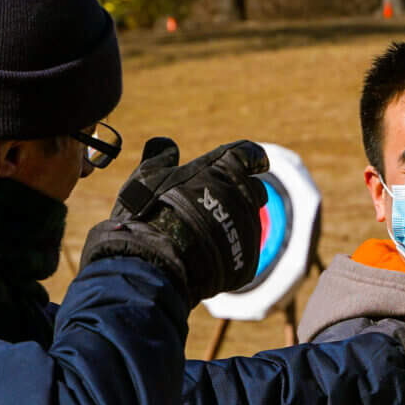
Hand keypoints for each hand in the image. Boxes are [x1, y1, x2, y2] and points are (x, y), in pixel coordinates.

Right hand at [80, 137, 266, 301]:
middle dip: (241, 194)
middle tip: (218, 203)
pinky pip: (244, 252)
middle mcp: (243, 195)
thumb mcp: (149, 175)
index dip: (252, 158)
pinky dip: (230, 251)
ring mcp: (248, 228)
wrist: (156, 261)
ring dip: (233, 223)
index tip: (255, 163)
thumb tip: (165, 144)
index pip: (250, 154)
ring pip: (250, 221)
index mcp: (224, 167)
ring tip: (205, 233)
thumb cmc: (150, 212)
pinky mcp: (248, 259)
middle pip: (255, 190)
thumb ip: (161, 156)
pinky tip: (208, 256)